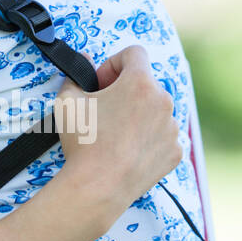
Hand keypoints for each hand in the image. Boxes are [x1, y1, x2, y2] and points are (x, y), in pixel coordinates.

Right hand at [56, 44, 181, 209]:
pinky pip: (163, 136)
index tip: (102, 83)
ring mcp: (172, 128)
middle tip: (104, 109)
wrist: (98, 187)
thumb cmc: (83, 143)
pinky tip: (127, 150)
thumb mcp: (66, 101)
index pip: (134, 53)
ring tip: (115, 134)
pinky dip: (148, 139)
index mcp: (141, 83)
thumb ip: (76, 75)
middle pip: (146, 83)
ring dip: (138, 115)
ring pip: (156, 110)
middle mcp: (163, 101)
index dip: (113, 63)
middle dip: (125, 90)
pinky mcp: (175, 152)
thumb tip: (84, 62)